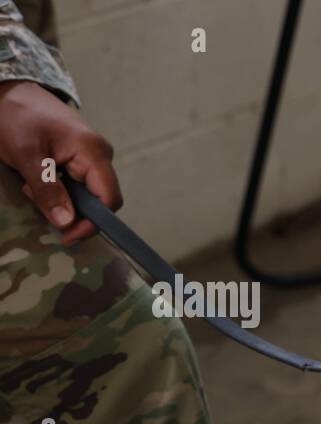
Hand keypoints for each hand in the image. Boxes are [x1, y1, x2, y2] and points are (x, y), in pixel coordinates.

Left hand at [0, 80, 121, 243]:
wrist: (8, 89)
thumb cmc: (16, 116)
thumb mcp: (26, 155)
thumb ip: (48, 190)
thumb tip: (67, 222)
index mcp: (93, 152)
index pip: (109, 199)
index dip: (92, 223)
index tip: (67, 235)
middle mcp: (100, 156)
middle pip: (99, 200)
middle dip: (70, 210)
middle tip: (36, 200)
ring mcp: (92, 156)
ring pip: (86, 195)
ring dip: (61, 200)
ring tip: (31, 185)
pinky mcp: (81, 158)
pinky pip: (78, 185)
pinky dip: (58, 190)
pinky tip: (37, 179)